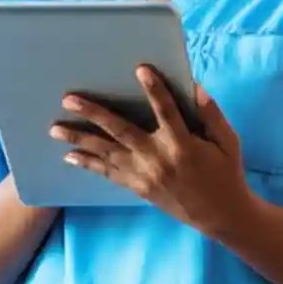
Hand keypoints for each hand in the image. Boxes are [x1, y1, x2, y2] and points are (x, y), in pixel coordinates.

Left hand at [50, 66, 253, 237]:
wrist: (219, 214)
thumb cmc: (226, 172)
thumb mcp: (228, 141)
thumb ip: (211, 114)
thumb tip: (194, 87)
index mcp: (184, 144)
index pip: (167, 110)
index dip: (154, 89)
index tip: (140, 69)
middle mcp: (159, 158)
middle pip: (121, 131)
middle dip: (94, 114)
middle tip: (69, 99)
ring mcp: (145, 175)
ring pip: (107, 153)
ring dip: (79, 139)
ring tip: (55, 128)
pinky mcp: (138, 187)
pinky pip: (108, 174)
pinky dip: (89, 164)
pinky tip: (70, 156)